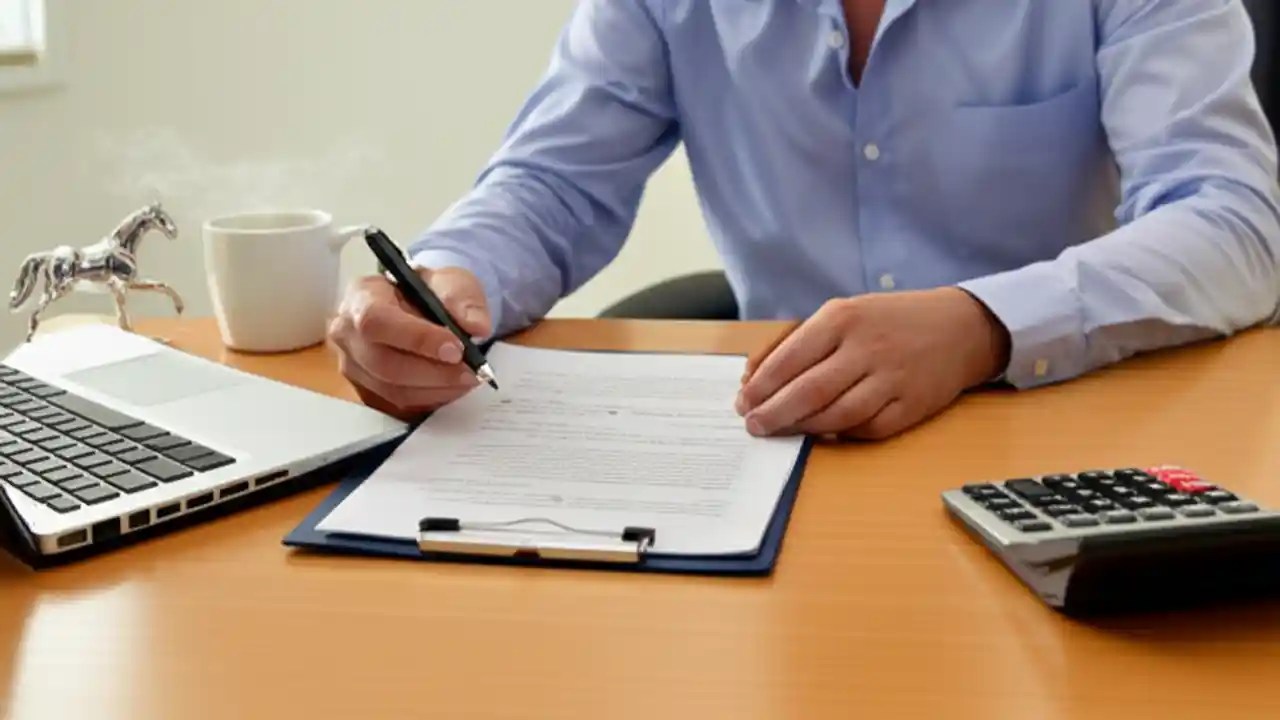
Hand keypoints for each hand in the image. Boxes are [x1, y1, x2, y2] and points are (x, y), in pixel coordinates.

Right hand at [327, 266, 490, 417]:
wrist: (423, 306)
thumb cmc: (430, 291)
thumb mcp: (451, 281)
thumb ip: (463, 299)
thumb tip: (476, 327)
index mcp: (362, 295)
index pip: (376, 320)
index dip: (416, 338)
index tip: (455, 348)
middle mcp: (347, 332)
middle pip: (383, 362)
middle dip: (433, 371)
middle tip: (470, 371)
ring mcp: (354, 365)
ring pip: (392, 389)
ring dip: (436, 389)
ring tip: (467, 379)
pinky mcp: (367, 389)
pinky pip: (399, 403)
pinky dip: (431, 398)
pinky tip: (452, 387)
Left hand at [736, 288, 1009, 439]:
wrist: (960, 327)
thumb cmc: (887, 321)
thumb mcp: (841, 314)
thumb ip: (794, 342)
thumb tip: (750, 377)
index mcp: (843, 318)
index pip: (790, 358)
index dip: (761, 386)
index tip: (742, 403)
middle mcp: (867, 346)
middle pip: (809, 391)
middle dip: (774, 414)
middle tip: (754, 426)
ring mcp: (892, 378)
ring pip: (836, 415)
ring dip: (803, 428)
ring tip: (782, 431)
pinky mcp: (912, 405)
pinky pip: (867, 429)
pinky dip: (841, 434)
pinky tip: (823, 433)